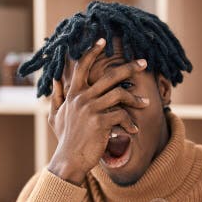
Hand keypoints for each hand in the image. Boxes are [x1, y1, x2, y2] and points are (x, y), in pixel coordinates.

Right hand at [47, 38, 150, 184]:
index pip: (82, 66)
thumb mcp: (56, 116)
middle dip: (129, 67)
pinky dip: (130, 123)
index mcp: (73, 94)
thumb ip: (56, 97)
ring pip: (120, 94)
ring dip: (135, 98)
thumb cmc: (65, 139)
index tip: (103, 41)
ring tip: (146, 103)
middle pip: (109, 76)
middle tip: (143, 62)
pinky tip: (134, 130)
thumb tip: (55, 80)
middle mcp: (82, 98)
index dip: (92, 52)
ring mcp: (91, 109)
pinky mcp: (101, 122)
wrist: (69, 160)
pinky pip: (122, 116)